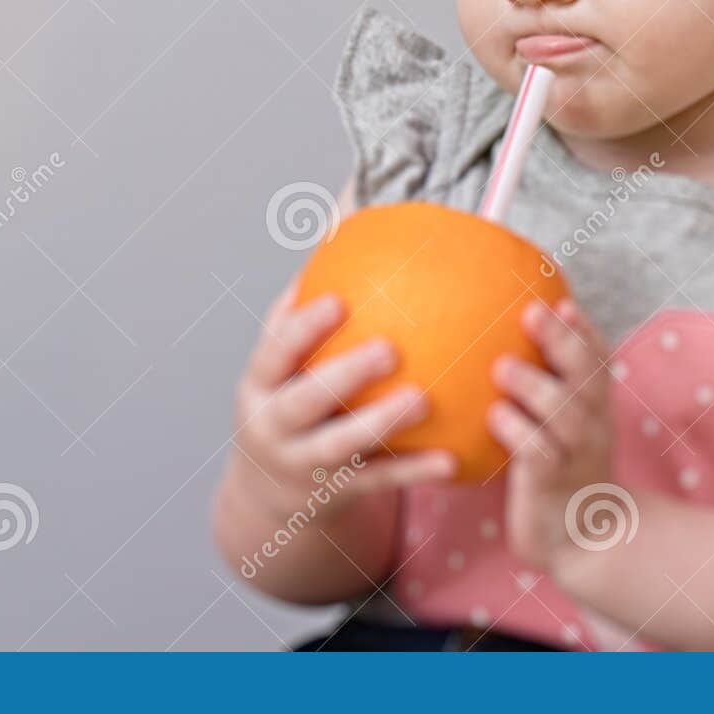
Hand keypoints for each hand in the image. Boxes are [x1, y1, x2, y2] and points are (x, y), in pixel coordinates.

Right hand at [230, 277, 456, 523]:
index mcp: (261, 383)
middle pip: (307, 400)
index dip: (303, 328)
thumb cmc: (288, 396)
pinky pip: (377, 482)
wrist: (266, 494)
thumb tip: (344, 217)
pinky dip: (413, 470)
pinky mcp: (333, 495)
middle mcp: (274, 425)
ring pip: (342, 446)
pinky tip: (453, 458)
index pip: (276, 350)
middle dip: (346, 375)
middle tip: (392, 349)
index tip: (337, 301)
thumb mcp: (283, 358)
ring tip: (425, 400)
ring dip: (384, 423)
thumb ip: (305, 302)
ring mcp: (301, 465)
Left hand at [487, 296, 615, 570]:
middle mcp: (593, 424)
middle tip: (531, 312)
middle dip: (563, 341)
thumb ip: (546, 384)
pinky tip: (494, 416)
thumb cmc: (560, 468)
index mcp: (595, 405)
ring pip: (565, 413)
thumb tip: (500, 340)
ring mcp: (576, 454)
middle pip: (587, 376)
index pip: (599, 359)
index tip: (562, 301)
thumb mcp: (562, 424)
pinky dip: (517, 431)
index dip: (584, 330)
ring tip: (502, 365)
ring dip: (534, 386)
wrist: (582, 537)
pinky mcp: (552, 483)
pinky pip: (538, 453)